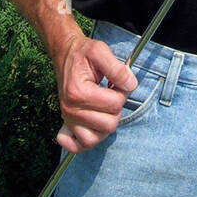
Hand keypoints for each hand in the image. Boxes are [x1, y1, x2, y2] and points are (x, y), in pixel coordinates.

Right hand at [52, 35, 138, 153]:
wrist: (66, 54)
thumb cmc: (83, 53)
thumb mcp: (101, 51)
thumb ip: (117, 69)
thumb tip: (131, 85)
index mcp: (79, 92)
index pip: (115, 105)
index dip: (123, 92)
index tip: (118, 81)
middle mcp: (71, 109)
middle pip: (109, 124)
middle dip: (116, 109)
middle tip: (111, 93)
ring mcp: (68, 118)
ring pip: (96, 138)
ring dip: (106, 125)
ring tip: (105, 108)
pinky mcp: (67, 123)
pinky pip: (79, 145)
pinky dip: (87, 141)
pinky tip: (94, 127)